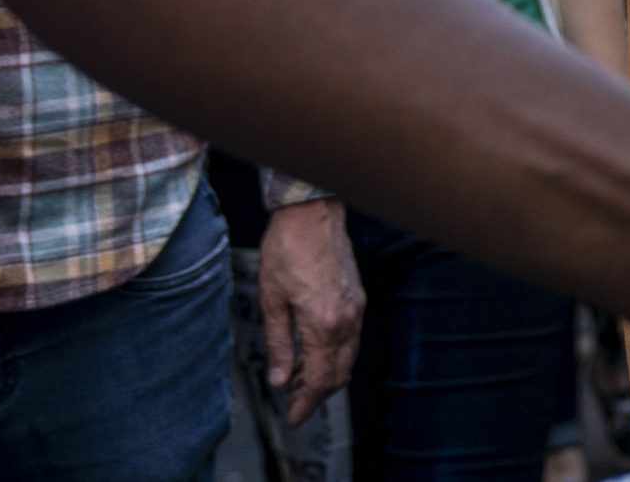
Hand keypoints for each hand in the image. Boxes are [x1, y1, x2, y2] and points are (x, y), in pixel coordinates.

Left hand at [259, 198, 364, 425]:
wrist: (312, 214)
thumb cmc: (287, 250)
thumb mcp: (272, 300)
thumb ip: (279, 344)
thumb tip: (280, 379)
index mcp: (323, 323)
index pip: (320, 378)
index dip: (306, 402)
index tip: (293, 417)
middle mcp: (346, 320)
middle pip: (340, 373)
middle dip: (319, 394)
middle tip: (295, 404)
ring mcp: (356, 308)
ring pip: (349, 358)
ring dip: (328, 375)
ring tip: (301, 381)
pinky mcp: (357, 297)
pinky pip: (352, 339)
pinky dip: (336, 355)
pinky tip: (315, 353)